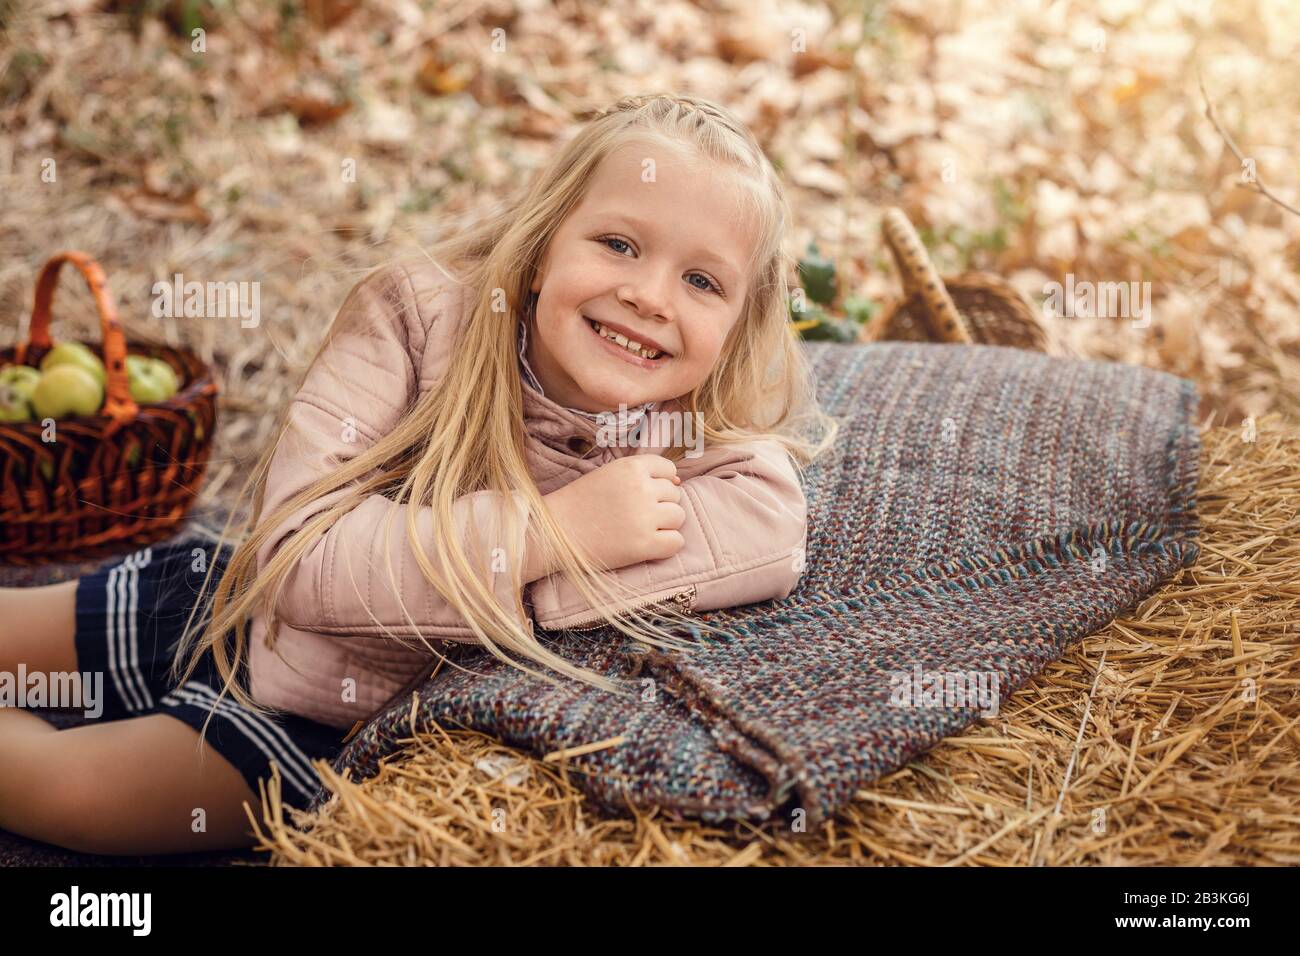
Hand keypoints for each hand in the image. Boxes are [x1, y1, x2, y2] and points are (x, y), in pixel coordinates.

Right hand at [535, 455, 685, 574]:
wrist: (553, 534)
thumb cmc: (578, 504)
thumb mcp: (607, 475)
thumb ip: (640, 474)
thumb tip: (679, 480)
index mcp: (631, 467)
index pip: (668, 469)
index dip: (660, 483)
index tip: (642, 496)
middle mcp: (641, 488)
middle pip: (675, 495)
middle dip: (660, 505)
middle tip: (635, 516)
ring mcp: (644, 517)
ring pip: (678, 517)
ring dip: (665, 525)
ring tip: (640, 529)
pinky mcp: (643, 545)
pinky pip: (676, 542)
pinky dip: (666, 545)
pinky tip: (647, 545)